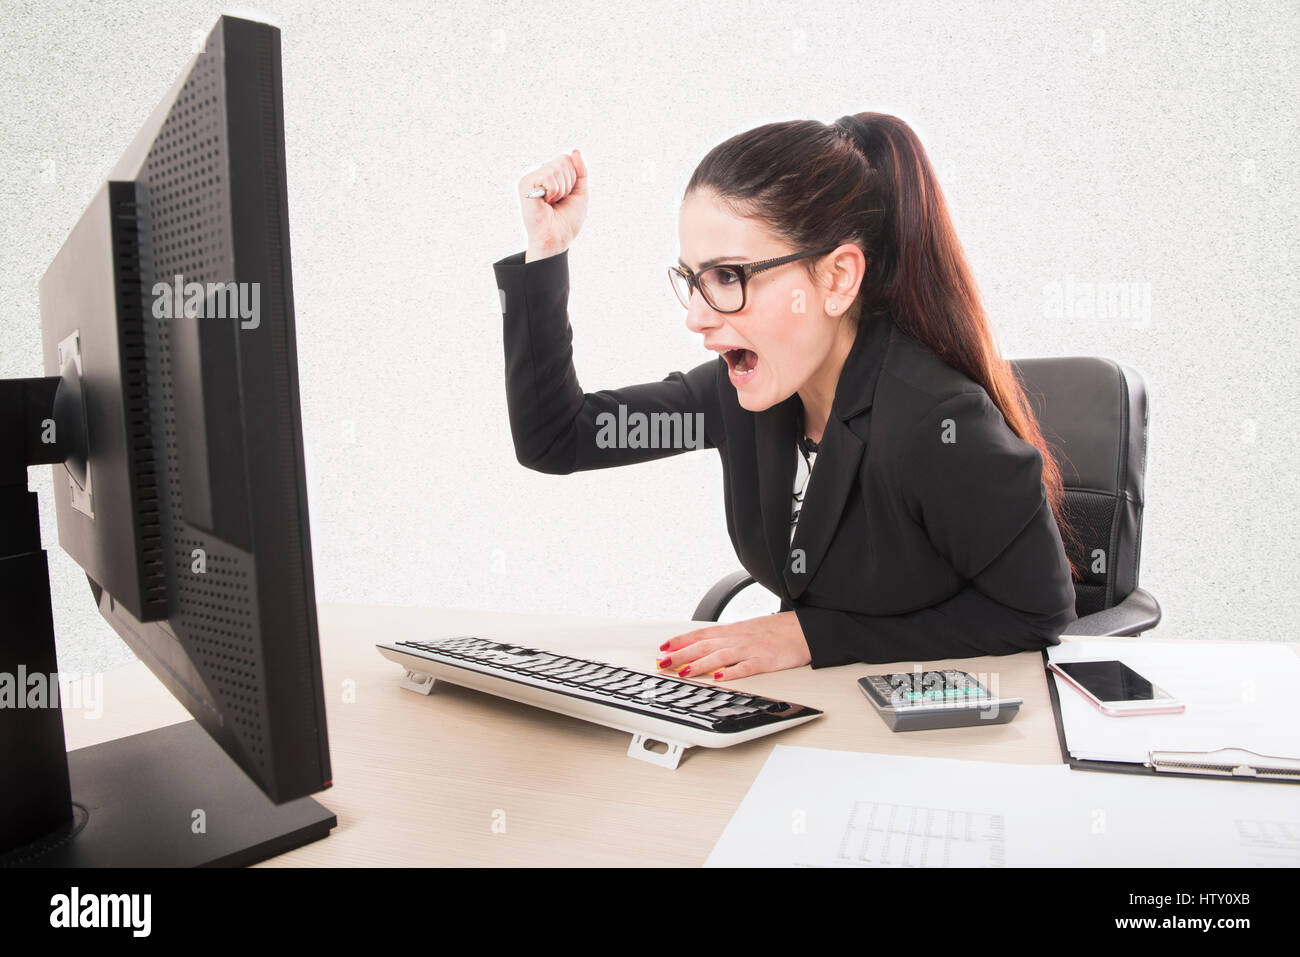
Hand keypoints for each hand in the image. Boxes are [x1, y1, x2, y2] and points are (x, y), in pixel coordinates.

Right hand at [519, 148, 587, 259]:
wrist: (557, 238)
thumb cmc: (567, 220)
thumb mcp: (580, 192)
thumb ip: (580, 171)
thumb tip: (575, 151)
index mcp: (549, 175)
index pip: (567, 160)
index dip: (573, 179)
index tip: (565, 196)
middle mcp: (538, 175)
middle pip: (563, 161)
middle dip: (568, 184)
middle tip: (558, 201)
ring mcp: (531, 179)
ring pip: (556, 168)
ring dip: (561, 190)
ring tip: (552, 203)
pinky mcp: (525, 185)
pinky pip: (548, 177)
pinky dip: (553, 192)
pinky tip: (545, 202)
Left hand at [655, 612, 811, 680]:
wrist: (803, 629)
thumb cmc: (774, 631)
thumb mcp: (745, 629)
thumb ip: (725, 639)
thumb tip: (704, 646)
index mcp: (732, 631)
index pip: (700, 634)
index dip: (680, 640)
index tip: (663, 648)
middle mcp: (737, 638)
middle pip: (705, 645)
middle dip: (681, 654)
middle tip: (664, 663)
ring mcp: (751, 649)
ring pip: (720, 656)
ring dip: (700, 664)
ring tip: (684, 672)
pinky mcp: (765, 661)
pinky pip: (746, 667)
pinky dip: (732, 672)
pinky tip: (720, 678)